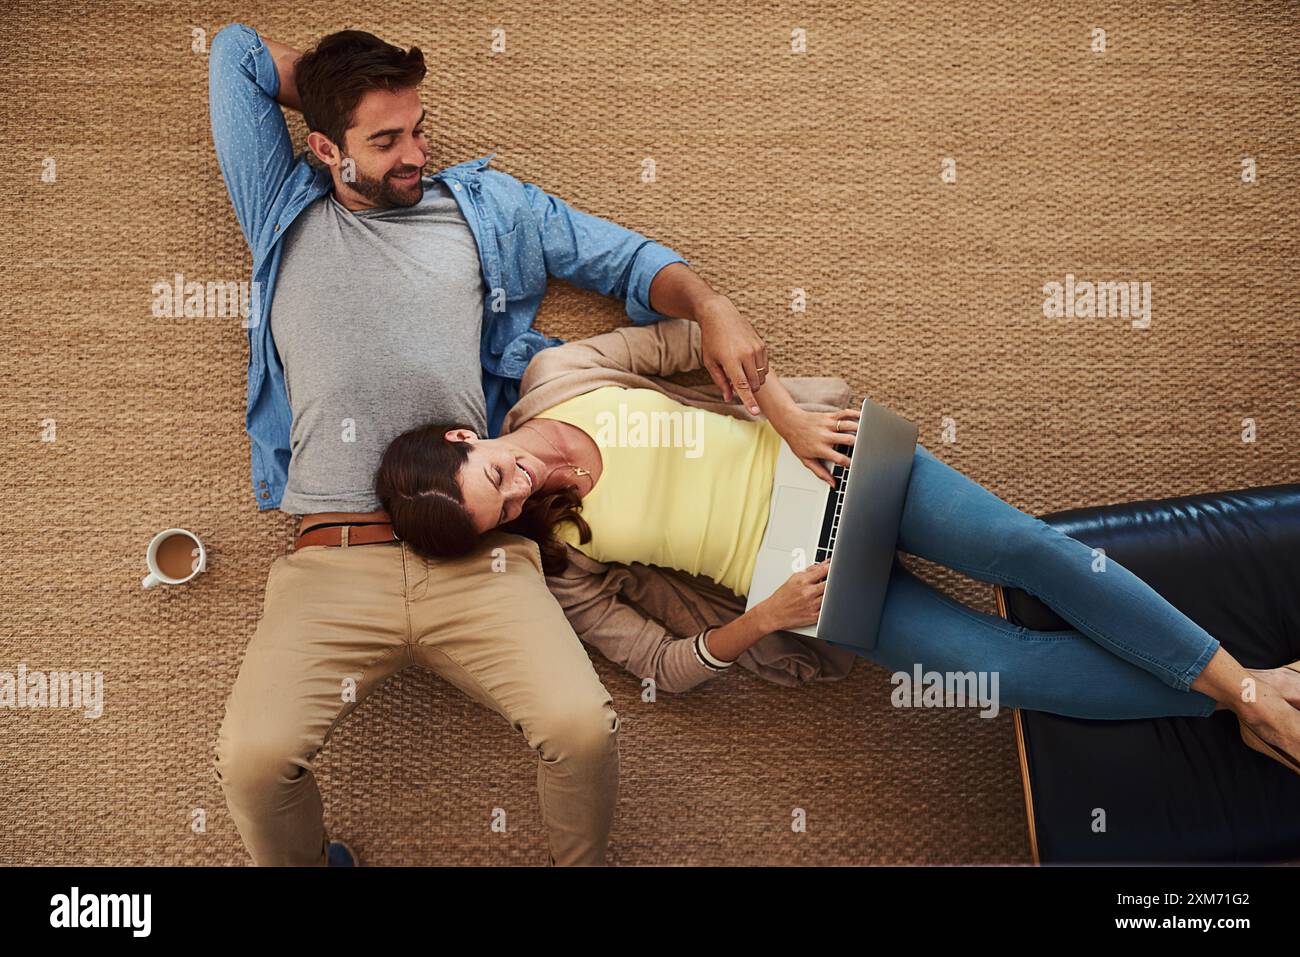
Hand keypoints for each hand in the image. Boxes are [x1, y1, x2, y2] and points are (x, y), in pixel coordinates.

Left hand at [694, 295, 766, 413]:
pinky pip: (764, 367)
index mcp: (730, 360)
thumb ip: (720, 381)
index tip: (755, 412)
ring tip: (739, 370)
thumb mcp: (710, 362)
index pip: (742, 386)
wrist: (720, 315)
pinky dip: (757, 371)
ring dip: (753, 381)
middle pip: (753, 384)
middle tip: (735, 381)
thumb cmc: (711, 340)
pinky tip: (746, 363)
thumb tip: (729, 398)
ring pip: (761, 377)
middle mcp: (746, 354)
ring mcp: (756, 349)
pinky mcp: (762, 345)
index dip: (749, 401)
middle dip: (747, 389)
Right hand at [756, 560, 830, 630]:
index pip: (823, 571)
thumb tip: (824, 564)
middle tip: (835, 579)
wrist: (773, 613)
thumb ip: (810, 570)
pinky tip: (826, 602)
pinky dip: (829, 605)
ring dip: (831, 592)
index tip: (836, 566)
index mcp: (802, 581)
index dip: (832, 567)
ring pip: (830, 596)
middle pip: (830, 583)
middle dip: (834, 580)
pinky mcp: (814, 616)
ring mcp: (812, 605)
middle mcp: (808, 593)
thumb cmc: (783, 596)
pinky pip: (827, 609)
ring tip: (827, 591)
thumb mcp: (794, 579)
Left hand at [775, 406, 859, 486]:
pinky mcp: (829, 416)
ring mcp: (828, 425)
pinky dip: (855, 414)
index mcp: (820, 449)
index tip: (855, 465)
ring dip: (860, 429)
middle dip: (858, 444)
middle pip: (848, 440)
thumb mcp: (806, 460)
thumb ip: (820, 473)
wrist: (789, 422)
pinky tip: (861, 417)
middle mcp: (825, 436)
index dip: (850, 463)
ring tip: (865, 434)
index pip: (840, 458)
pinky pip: (845, 414)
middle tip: (863, 448)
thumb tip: (832, 484)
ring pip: (849, 425)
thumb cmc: (797, 441)